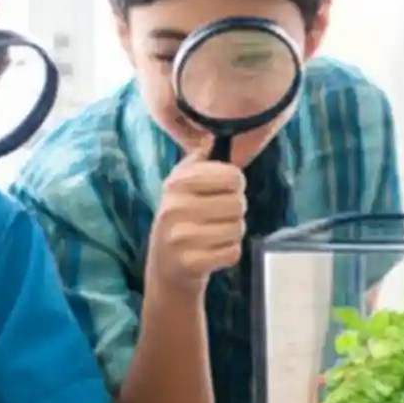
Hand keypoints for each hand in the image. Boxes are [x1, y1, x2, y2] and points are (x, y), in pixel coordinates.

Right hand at [147, 147, 246, 298]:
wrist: (165, 266)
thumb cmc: (182, 217)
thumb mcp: (183, 182)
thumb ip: (202, 158)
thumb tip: (214, 136)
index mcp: (177, 182)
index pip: (233, 175)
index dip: (235, 184)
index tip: (222, 191)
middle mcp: (175, 207)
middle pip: (238, 203)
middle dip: (235, 212)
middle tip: (217, 217)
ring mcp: (180, 237)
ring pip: (238, 228)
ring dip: (232, 233)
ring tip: (213, 235)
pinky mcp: (190, 263)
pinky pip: (233, 252)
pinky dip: (229, 253)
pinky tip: (212, 252)